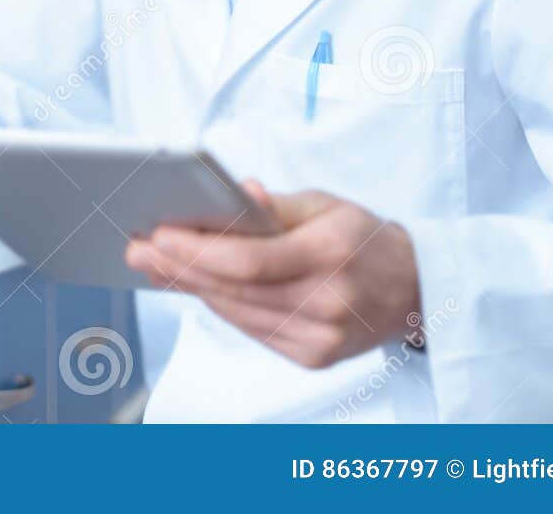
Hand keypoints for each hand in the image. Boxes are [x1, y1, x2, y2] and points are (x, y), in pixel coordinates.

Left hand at [124, 181, 421, 369]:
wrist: (414, 290)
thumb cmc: (363, 238)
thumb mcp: (326, 204)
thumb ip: (275, 205)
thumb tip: (239, 193)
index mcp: (331, 254)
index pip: (249, 260)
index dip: (198, 251)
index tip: (158, 234)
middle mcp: (327, 303)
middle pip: (234, 290)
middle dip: (178, 268)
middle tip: (138, 249)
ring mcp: (321, 338)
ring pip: (236, 313)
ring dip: (190, 288)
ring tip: (154, 264)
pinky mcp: (313, 358)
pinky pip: (251, 329)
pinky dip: (220, 305)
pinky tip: (193, 286)